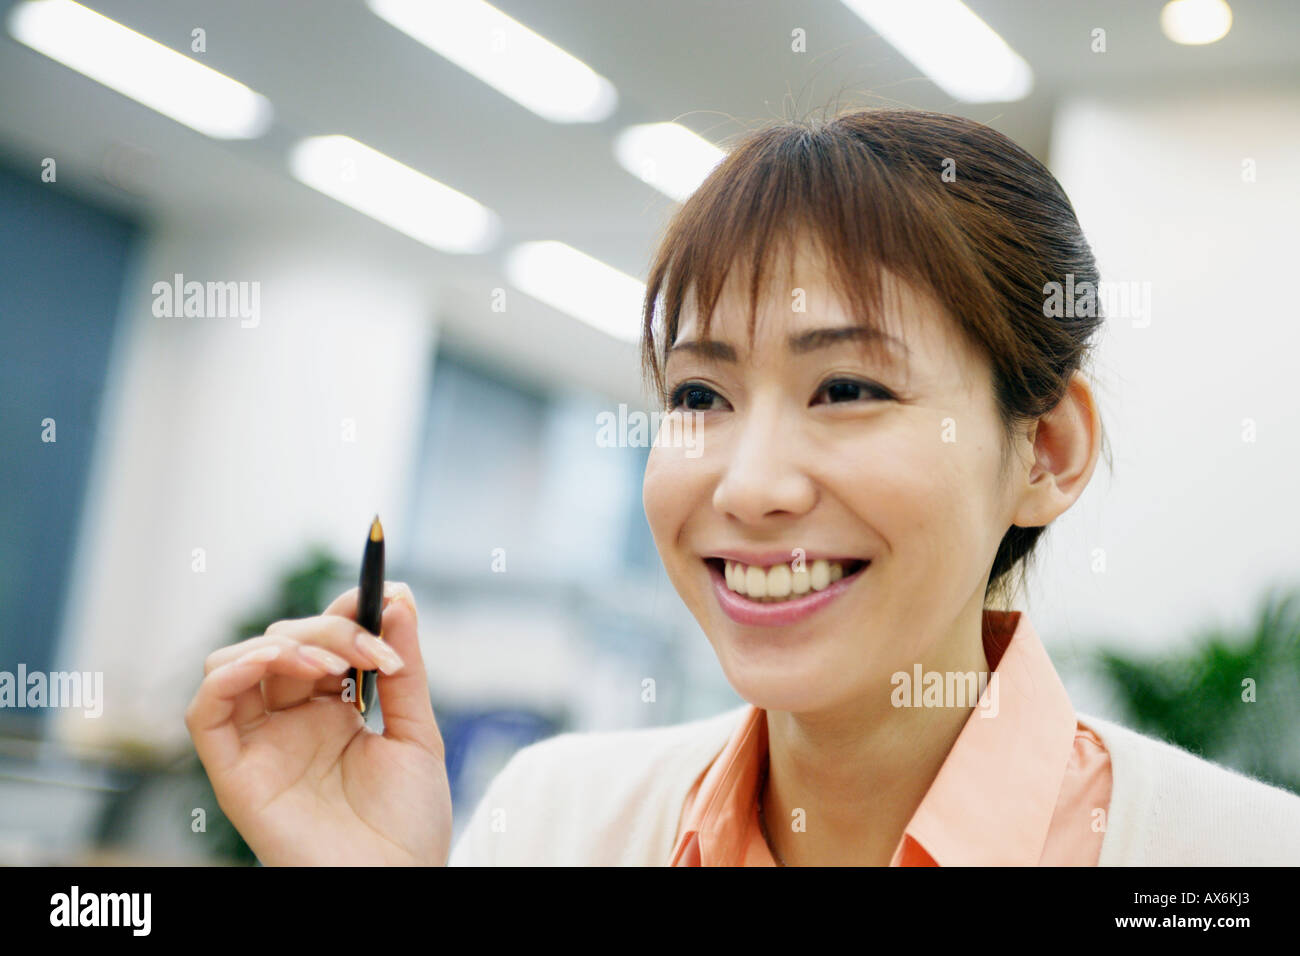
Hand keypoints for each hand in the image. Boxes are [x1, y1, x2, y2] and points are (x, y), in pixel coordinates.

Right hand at [185, 582, 450, 864]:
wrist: (399, 884)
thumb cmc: (409, 824)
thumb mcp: (418, 733)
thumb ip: (406, 668)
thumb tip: (400, 596)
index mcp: (332, 710)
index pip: (321, 638)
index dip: (347, 611)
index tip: (389, 598)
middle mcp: (290, 722)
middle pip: (284, 642)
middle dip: (332, 629)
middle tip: (376, 653)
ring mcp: (261, 745)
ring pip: (234, 663)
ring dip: (283, 644)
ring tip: (335, 664)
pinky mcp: (235, 773)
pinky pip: (205, 712)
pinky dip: (230, 673)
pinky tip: (275, 662)